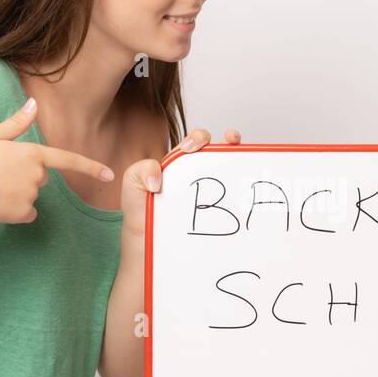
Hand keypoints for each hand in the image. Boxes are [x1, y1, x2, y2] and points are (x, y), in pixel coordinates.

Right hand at [0, 98, 114, 224]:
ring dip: (17, 192)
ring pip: (32, 194)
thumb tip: (34, 104)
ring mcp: (32, 195)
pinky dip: (15, 210)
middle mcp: (37, 174)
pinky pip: (27, 212)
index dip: (90, 167)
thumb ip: (17, 123)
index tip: (110, 175)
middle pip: (41, 176)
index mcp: (31, 152)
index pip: (67, 159)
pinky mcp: (24, 213)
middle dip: (25, 174)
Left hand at [120, 126, 241, 238]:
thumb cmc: (142, 207)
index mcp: (181, 161)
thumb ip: (140, 170)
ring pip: (231, 167)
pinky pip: (234, 194)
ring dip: (240, 155)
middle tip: (227, 142)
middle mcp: (200, 172)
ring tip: (239, 152)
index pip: (196, 142)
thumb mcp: (133, 182)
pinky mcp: (219, 208)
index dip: (198, 138)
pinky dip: (243, 183)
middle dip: (227, 139)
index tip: (191, 148)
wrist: (149, 238)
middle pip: (219, 149)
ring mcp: (211, 189)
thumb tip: (157, 178)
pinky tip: (244, 181)